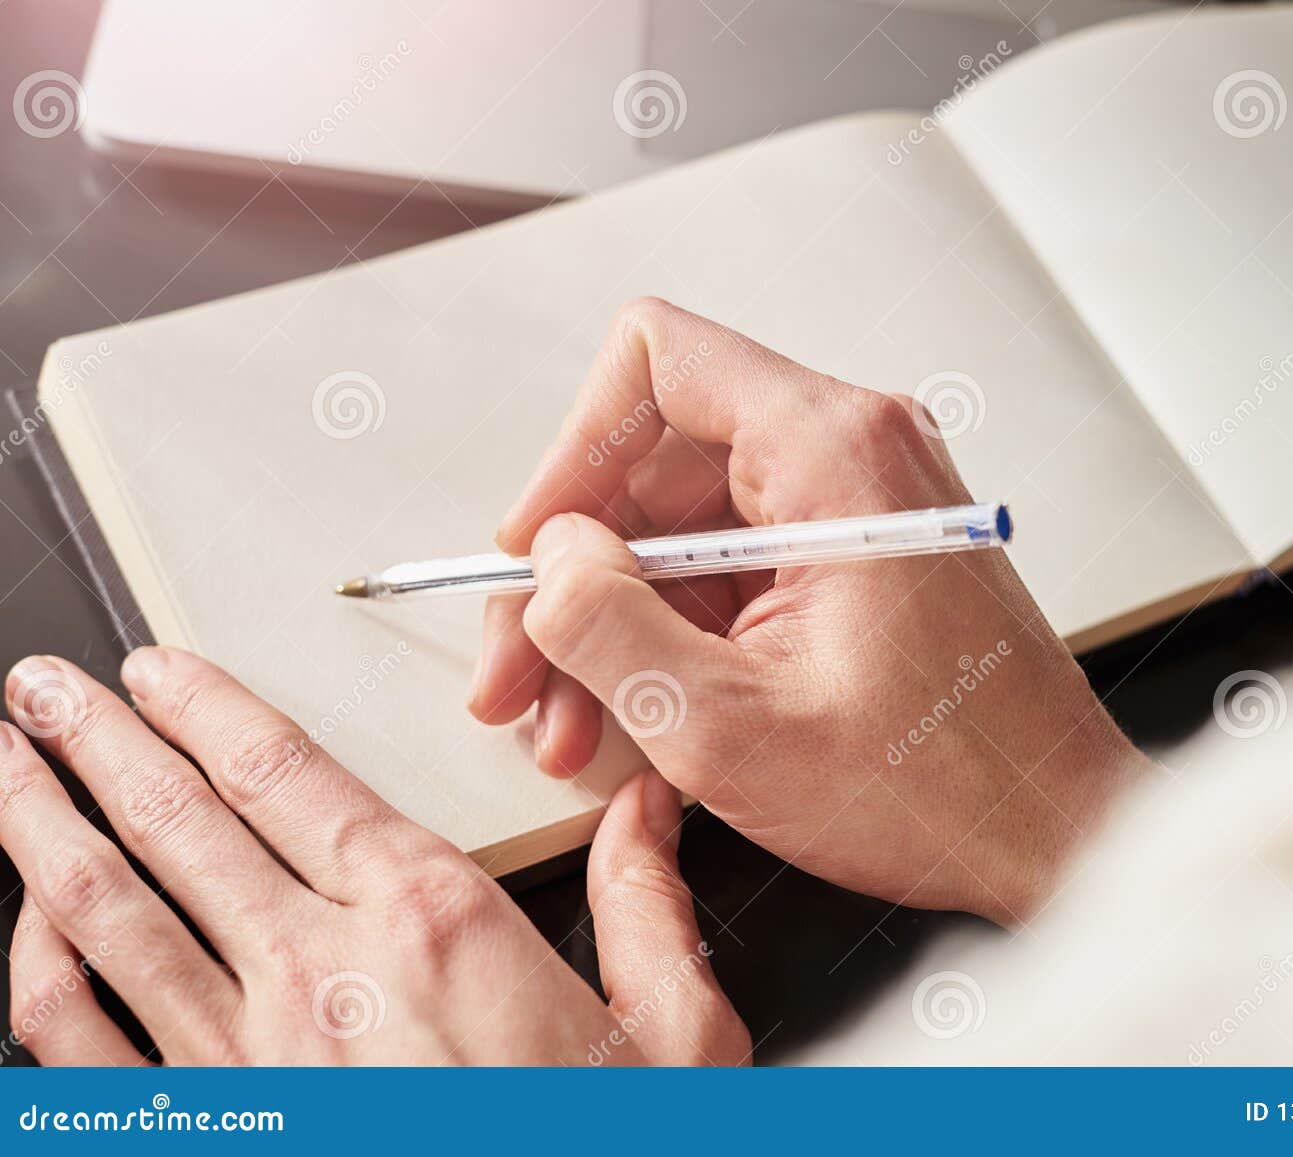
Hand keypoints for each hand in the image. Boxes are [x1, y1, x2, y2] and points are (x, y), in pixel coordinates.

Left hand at [3, 650, 748, 1065]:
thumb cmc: (598, 1150)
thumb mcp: (672, 1039)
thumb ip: (644, 906)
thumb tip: (645, 810)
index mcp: (434, 924)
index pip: (286, 774)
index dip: (203, 705)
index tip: (154, 668)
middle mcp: (323, 976)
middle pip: (177, 823)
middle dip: (96, 740)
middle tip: (43, 688)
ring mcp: (247, 1066)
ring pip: (107, 915)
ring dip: (42, 828)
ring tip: (7, 766)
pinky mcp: (208, 1136)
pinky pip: (80, 1044)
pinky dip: (36, 972)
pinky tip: (26, 928)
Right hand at [470, 299, 1147, 925]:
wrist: (1054, 833)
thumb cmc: (939, 786)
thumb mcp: (728, 727)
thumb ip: (608, 627)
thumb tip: (547, 558)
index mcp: (834, 452)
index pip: (656, 362)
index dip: (571, 451)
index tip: (534, 549)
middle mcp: (853, 451)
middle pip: (655, 459)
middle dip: (572, 571)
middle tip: (518, 675)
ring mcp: (856, 503)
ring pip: (682, 524)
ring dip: (611, 618)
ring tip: (566, 724)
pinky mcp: (855, 554)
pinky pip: (732, 567)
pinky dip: (672, 632)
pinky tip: (631, 717)